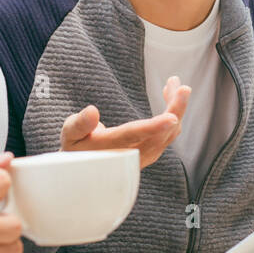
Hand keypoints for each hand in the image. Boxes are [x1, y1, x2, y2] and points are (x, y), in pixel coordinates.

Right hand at [60, 75, 191, 167]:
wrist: (87, 170)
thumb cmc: (77, 148)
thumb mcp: (70, 135)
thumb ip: (80, 124)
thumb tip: (92, 111)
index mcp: (112, 148)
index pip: (135, 136)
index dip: (154, 127)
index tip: (171, 118)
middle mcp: (133, 154)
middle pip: (161, 134)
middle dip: (175, 109)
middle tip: (183, 87)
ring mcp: (146, 155)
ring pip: (169, 132)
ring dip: (176, 106)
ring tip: (174, 82)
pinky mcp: (152, 150)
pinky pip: (169, 131)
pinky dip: (173, 112)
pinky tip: (169, 92)